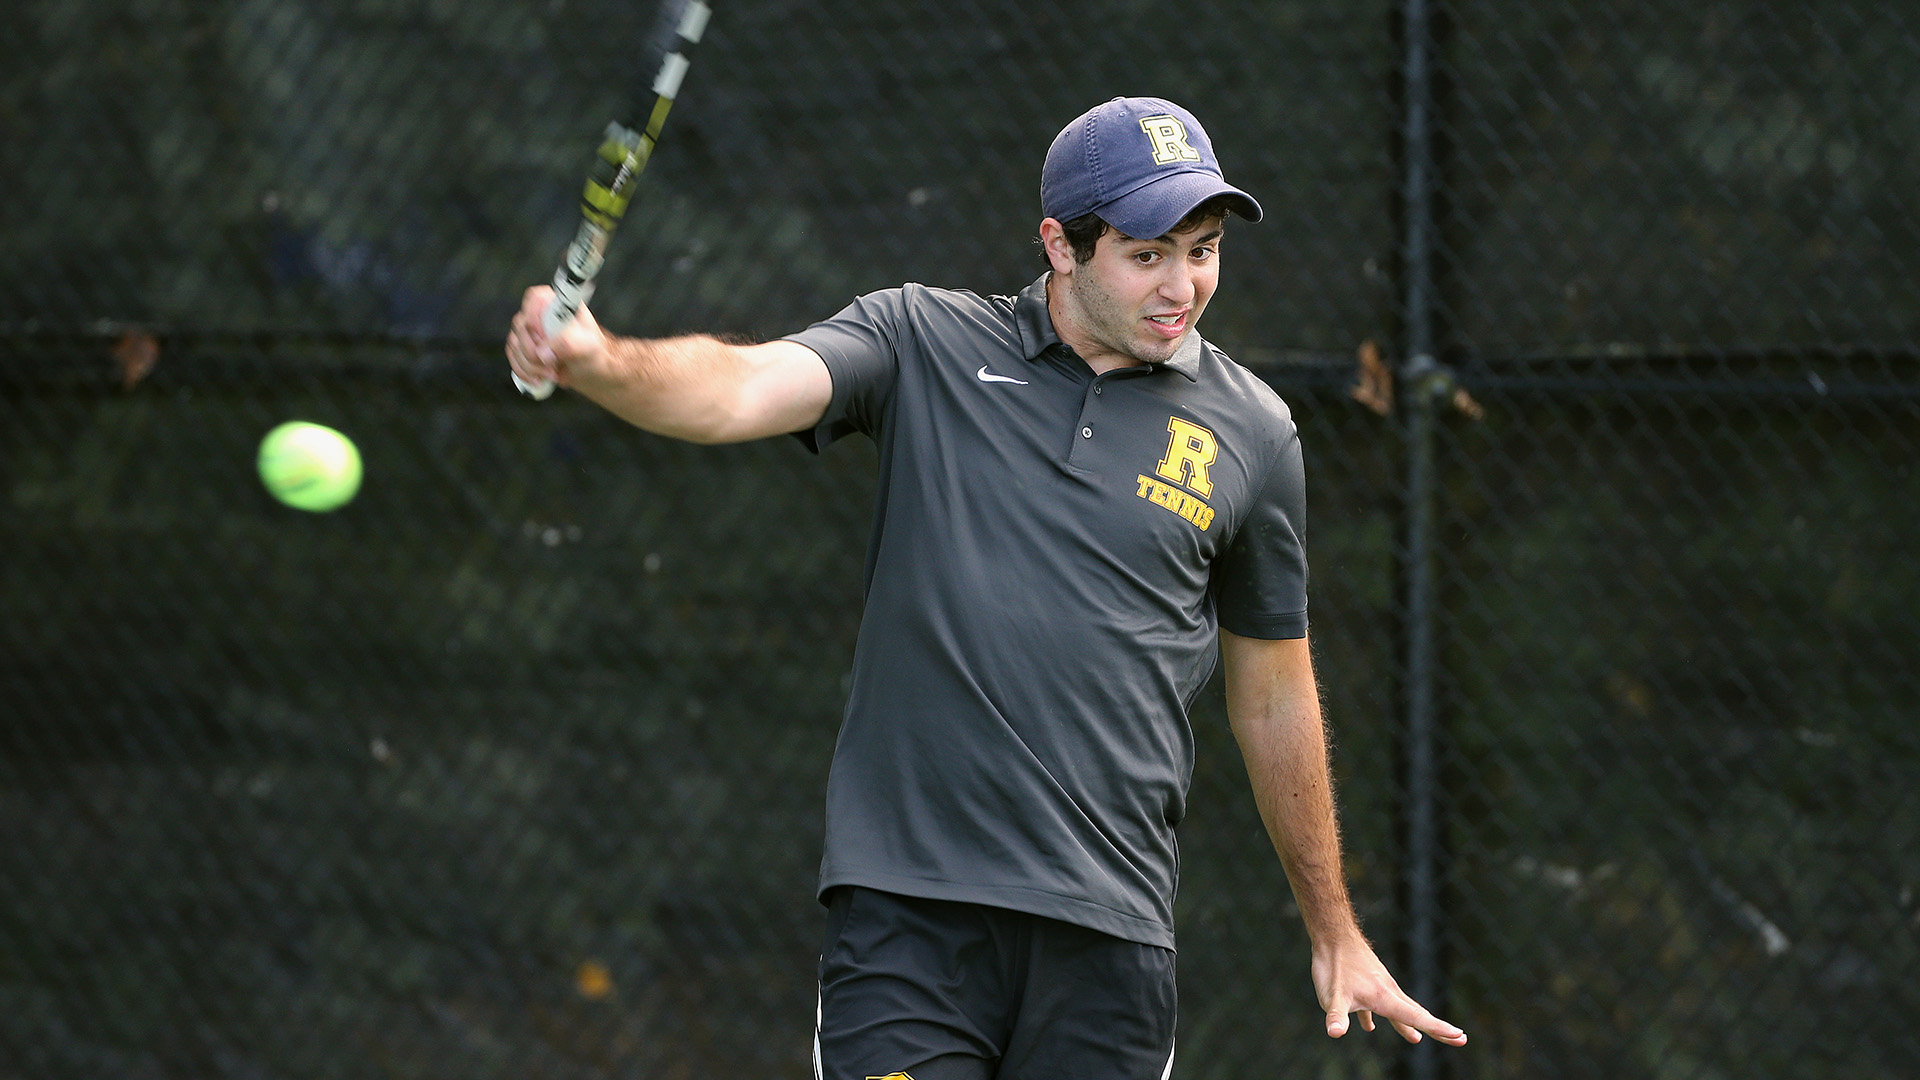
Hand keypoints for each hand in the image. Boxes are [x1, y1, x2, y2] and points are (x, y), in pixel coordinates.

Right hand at [504, 285, 608, 390]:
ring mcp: (528, 330)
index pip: (536, 299)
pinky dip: (525, 372)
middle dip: (535, 352)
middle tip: (554, 364)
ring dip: (532, 366)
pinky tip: (539, 379)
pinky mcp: (522, 346)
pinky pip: (513, 358)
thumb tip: (544, 351)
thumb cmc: (592, 351)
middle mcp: (540, 312)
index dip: (537, 320)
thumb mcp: (588, 346)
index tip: (545, 339)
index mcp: (557, 303)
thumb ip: (569, 344)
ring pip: (515, 345)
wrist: (589, 369)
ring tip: (553, 374)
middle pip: (521, 327)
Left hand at [1313, 935, 1466, 1046]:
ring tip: (1417, 1038)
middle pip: (1416, 1015)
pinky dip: (1375, 1016)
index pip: (1417, 1018)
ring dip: (1408, 1024)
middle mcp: (1388, 991)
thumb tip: (1334, 1033)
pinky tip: (1369, 1026)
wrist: (1332, 933)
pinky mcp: (1367, 981)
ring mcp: (1379, 985)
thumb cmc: (1334, 964)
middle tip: (1461, 1040)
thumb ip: (1336, 1015)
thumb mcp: (1332, 994)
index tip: (1460, 1036)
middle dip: (1437, 1029)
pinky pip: (1375, 1004)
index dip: (1438, 1029)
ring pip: (1398, 1008)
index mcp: (1385, 998)